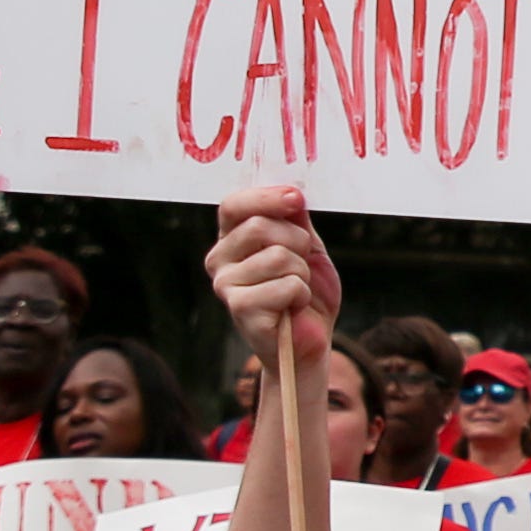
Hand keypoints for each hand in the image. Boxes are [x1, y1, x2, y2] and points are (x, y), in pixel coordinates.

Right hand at [211, 184, 342, 365]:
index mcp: (231, 239)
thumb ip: (295, 219)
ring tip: (296, 290)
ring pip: (278, 257)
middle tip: (302, 263)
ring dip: (302, 272)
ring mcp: (225, 285)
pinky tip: (293, 308)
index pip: (233, 205)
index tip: (295, 198)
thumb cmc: (305, 292)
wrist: (310, 339)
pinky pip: (286, 285)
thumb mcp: (306, 247)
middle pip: (259, 227)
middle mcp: (219, 260)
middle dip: (297, 241)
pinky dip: (301, 294)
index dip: (265, 197)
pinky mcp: (240, 308)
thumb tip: (291, 192)